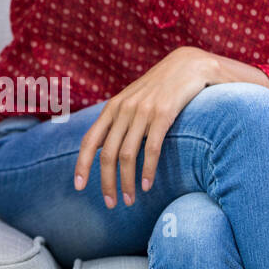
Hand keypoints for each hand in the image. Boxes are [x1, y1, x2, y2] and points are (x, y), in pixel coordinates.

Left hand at [74, 45, 217, 208]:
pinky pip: (150, 148)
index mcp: (112, 107)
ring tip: (130, 200)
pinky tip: (147, 185)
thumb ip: (120, 119)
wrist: (190, 65)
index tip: (78, 186)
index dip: (81, 164)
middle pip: (107, 154)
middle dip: (106, 182)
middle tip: (111, 203)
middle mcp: (123, 109)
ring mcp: (142, 112)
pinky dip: (146, 170)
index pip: (89, 140)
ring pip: (126, 155)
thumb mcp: (134, 99)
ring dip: (126, 182)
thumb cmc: (161, 87)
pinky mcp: (163, 114)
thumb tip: (106, 146)